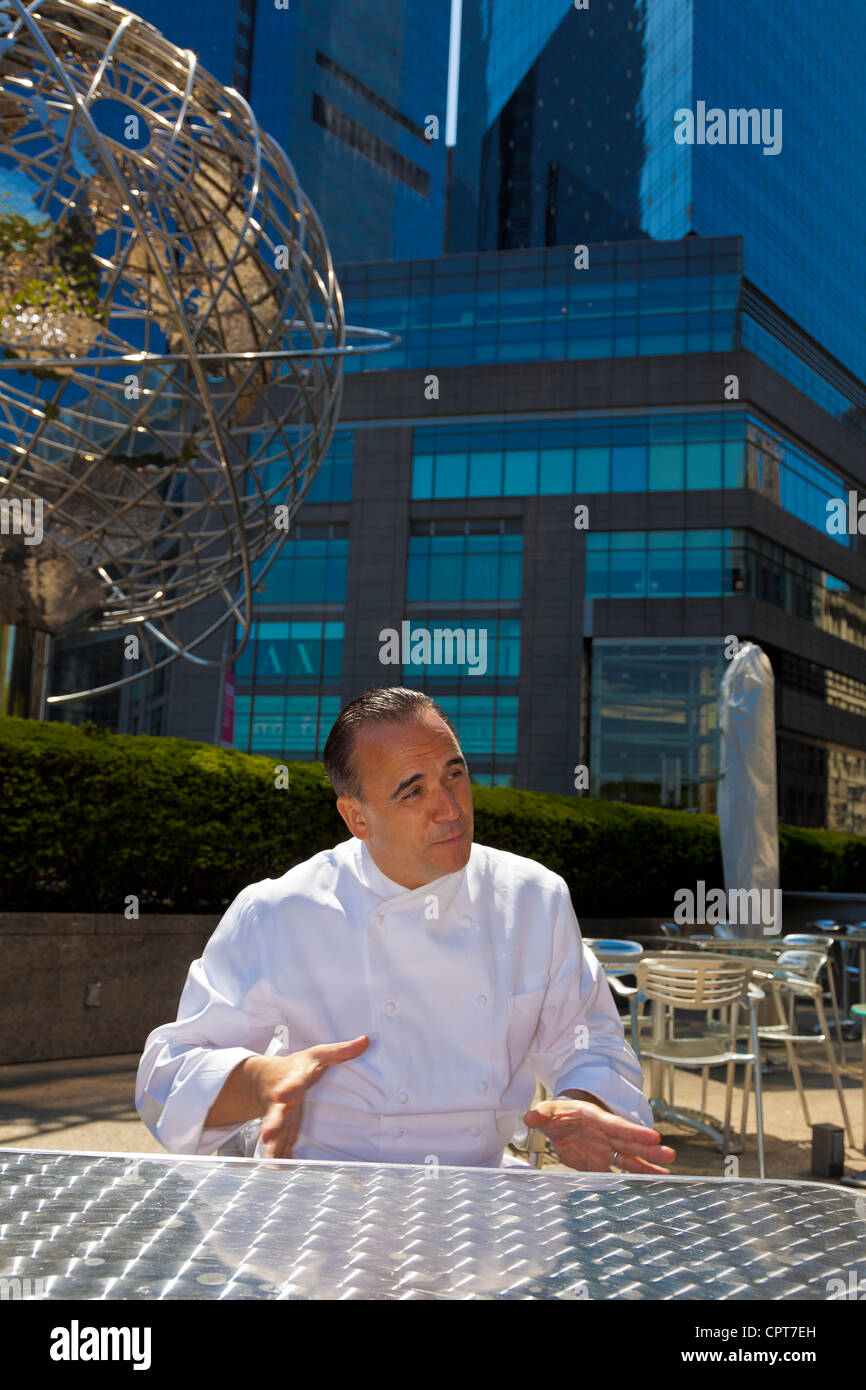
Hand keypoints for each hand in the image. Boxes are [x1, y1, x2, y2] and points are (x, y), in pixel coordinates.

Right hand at [258, 1035, 368, 1158]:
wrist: (267, 1078)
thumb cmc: (298, 1066)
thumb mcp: (319, 1054)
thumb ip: (342, 1051)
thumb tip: (366, 1040)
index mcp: (294, 1080)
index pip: (292, 1083)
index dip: (287, 1089)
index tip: (282, 1095)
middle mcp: (284, 1100)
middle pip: (278, 1112)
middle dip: (273, 1123)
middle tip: (267, 1134)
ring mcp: (281, 1116)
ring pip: (276, 1131)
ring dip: (273, 1145)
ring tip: (270, 1160)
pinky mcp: (282, 1128)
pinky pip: (279, 1144)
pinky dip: (279, 1156)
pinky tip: (279, 1168)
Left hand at [523, 1096, 674, 1173]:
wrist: (559, 1123)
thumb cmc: (558, 1113)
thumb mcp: (549, 1110)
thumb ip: (542, 1114)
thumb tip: (529, 1117)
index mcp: (597, 1119)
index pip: (618, 1126)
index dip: (635, 1131)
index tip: (654, 1136)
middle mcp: (606, 1135)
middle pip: (630, 1143)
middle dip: (649, 1149)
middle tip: (669, 1154)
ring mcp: (605, 1150)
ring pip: (629, 1158)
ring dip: (646, 1166)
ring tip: (667, 1173)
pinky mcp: (600, 1163)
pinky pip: (617, 1172)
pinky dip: (631, 1178)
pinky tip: (648, 1183)